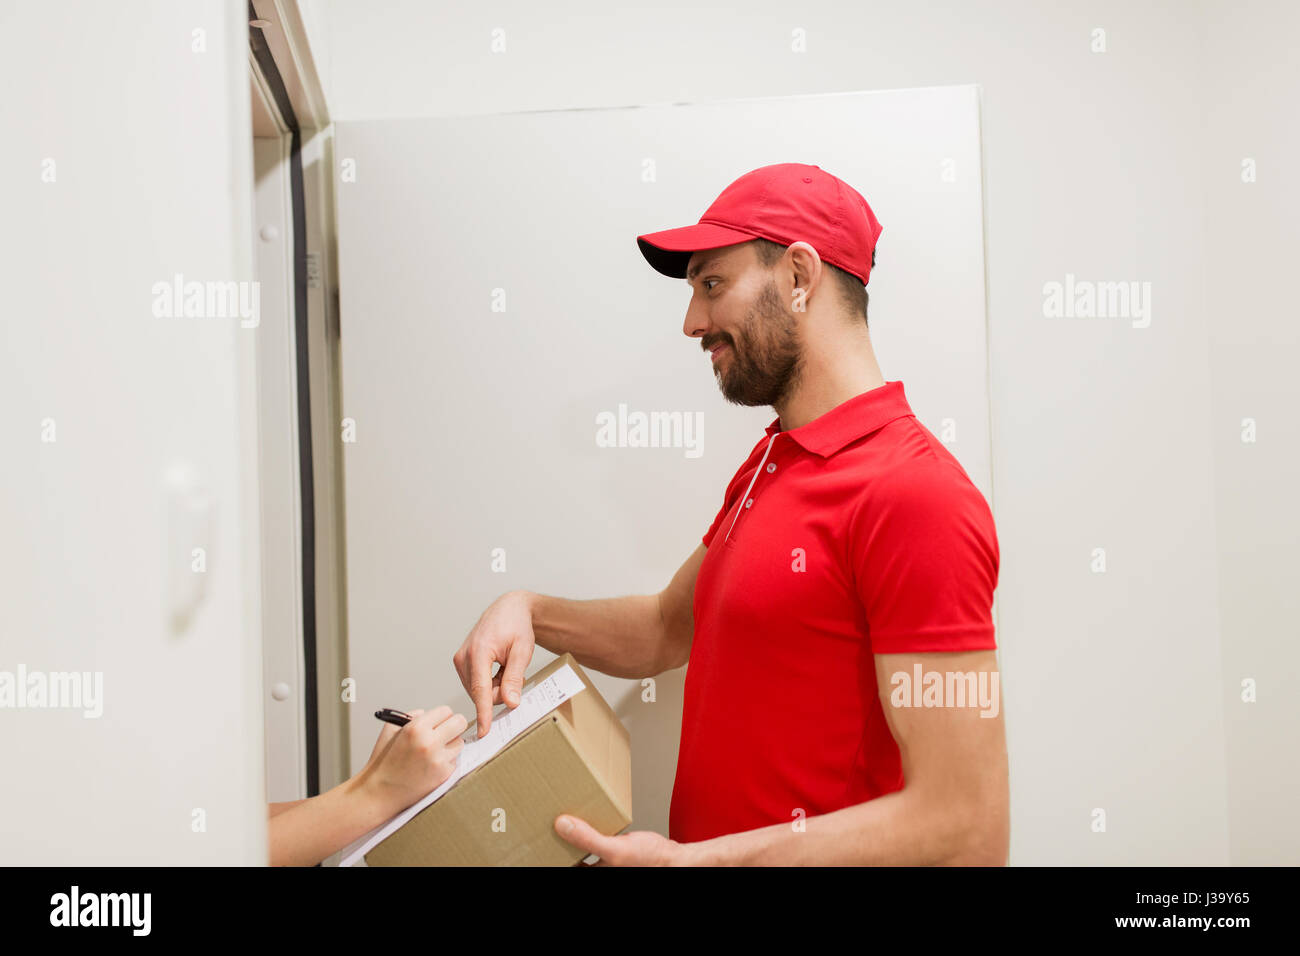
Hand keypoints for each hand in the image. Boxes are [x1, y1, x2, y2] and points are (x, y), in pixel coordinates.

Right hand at [358, 706, 467, 817]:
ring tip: (434, 752)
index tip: (439, 722)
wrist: (380, 791)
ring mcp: (438, 759)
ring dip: (451, 744)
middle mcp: (429, 742)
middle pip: (460, 723)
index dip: (442, 717)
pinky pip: (455, 760)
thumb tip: (427, 713)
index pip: (446, 711)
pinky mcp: (444, 774)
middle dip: (454, 726)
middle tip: (446, 732)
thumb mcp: (391, 730)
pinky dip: (447, 761)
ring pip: (460, 742)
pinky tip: (431, 766)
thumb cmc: (384, 762)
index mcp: (416, 728)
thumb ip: (411, 716)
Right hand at [453, 590, 536, 736]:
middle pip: (481, 693)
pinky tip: (499, 667)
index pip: (481, 690)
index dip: (483, 713)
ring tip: (506, 667)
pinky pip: (476, 684)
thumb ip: (515, 678)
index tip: (483, 732)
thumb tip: (510, 703)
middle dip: (500, 692)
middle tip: (516, 675)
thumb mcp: (522, 651)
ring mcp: (460, 659)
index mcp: (479, 652)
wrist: (509, 609)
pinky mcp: (460, 662)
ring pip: (478, 691)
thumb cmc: (517, 626)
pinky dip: (490, 682)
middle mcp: (464, 656)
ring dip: (495, 687)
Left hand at [554, 815, 690, 865]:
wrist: (676, 861)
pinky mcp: (613, 855)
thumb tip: (562, 826)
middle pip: (569, 859)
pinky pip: (594, 845)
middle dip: (559, 844)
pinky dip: (589, 833)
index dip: (548, 855)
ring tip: (564, 819)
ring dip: (573, 838)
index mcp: (593, 876)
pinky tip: (589, 820)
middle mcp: (598, 872)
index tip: (537, 841)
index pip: (562, 866)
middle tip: (548, 826)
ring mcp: (605, 865)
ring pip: (581, 852)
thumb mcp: (617, 851)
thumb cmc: (652, 863)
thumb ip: (589, 840)